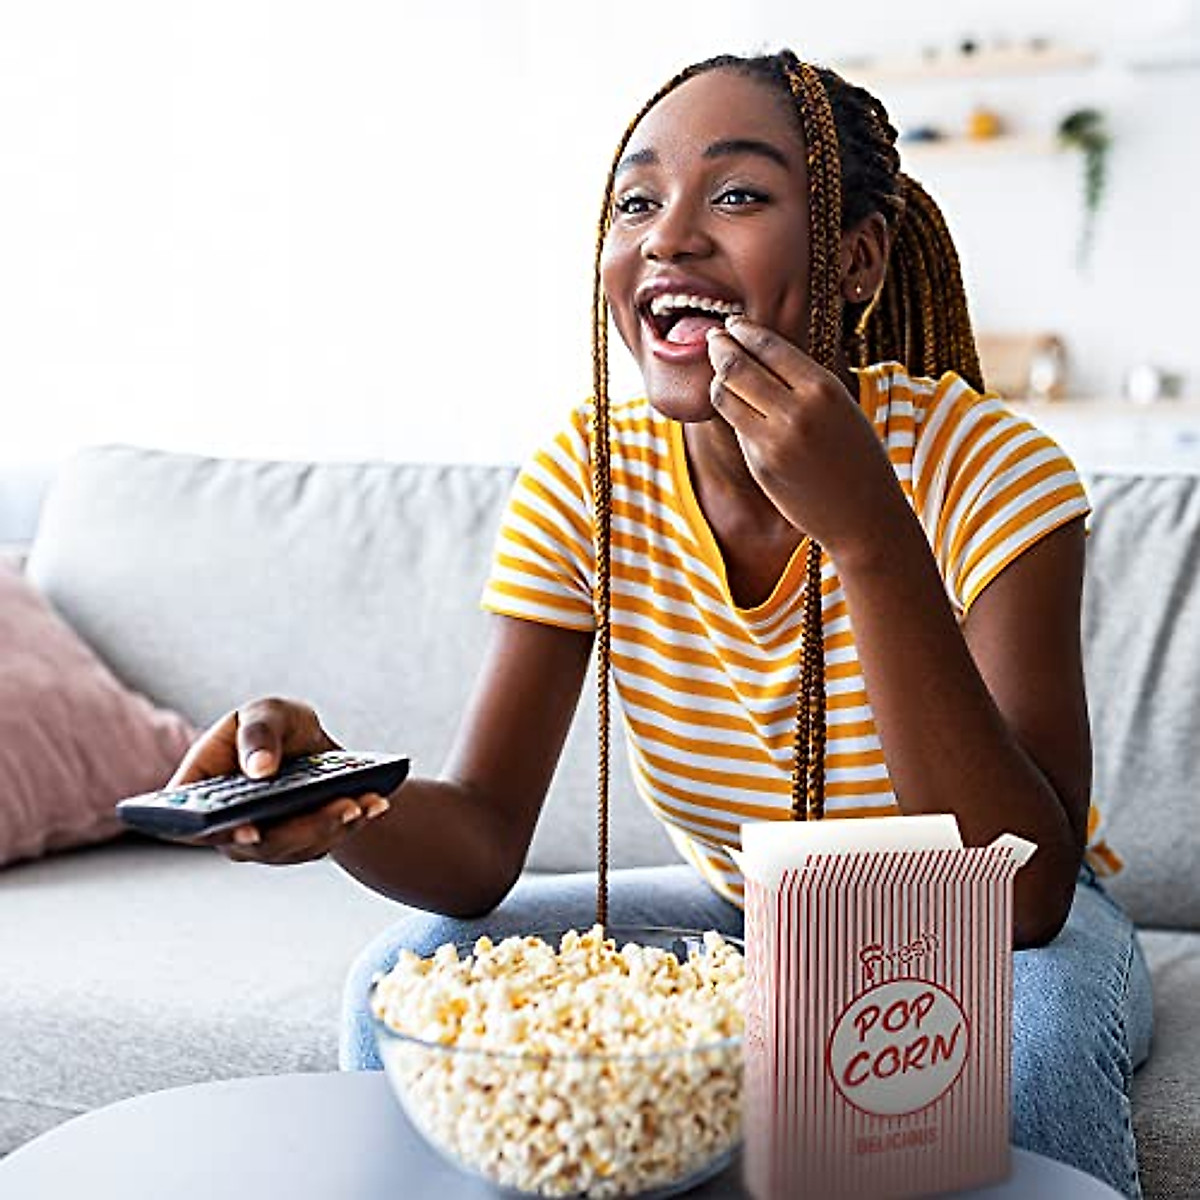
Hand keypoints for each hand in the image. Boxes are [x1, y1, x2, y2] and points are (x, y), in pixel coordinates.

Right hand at [167, 697, 392, 864]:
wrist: (310, 746)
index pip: (191, 822)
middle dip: (299, 828)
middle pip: (255, 842)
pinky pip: (322, 842)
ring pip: (294, 846)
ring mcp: (263, 841)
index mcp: (199, 791)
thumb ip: (257, 733)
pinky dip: (350, 823)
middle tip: (336, 808)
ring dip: (331, 825)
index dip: (212, 831)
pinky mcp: (298, 845)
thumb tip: (259, 768)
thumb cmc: (275, 726)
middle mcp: (226, 825)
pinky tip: (372, 804)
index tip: (249, 829)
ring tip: (360, 802)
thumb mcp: (266, 712)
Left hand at [706, 316, 907, 560]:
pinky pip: (736, 427)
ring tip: (718, 372)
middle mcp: (798, 411)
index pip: (768, 346)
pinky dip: (730, 411)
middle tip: (712, 339)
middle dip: (719, 348)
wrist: (865, 515)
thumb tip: (757, 353)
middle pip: (737, 367)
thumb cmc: (857, 457)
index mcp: (824, 388)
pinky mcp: (761, 464)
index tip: (732, 324)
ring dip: (716, 380)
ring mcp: (775, 440)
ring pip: (725, 396)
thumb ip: (803, 383)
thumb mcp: (841, 407)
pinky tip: (732, 403)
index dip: (742, 331)